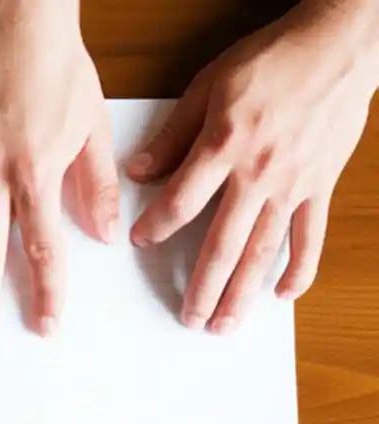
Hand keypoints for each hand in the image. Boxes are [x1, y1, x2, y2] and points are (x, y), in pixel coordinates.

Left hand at [129, 1, 378, 331]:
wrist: (336, 47)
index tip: (139, 243)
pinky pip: (310, 237)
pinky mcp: (320, 187)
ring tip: (224, 324)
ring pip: (262, 250)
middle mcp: (257, 174)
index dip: (155, 226)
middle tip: (187, 318)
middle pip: (222, 243)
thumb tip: (139, 171)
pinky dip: (299, 269)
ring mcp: (292, 185)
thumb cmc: (270, 61)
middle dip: (202, 286)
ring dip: (242, 292)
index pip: (179, 201)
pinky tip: (282, 295)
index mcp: (222, 147)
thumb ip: (173, 136)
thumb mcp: (207, 87)